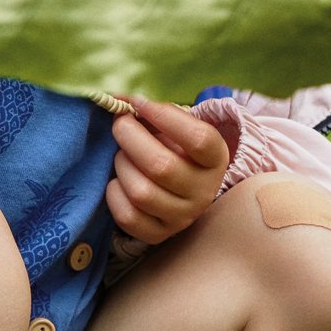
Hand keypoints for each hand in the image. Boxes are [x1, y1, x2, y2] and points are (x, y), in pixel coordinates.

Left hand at [104, 97, 230, 244]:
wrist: (175, 187)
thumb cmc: (172, 147)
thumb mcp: (174, 128)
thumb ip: (153, 110)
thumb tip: (118, 96)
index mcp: (215, 159)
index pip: (198, 139)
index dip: (164, 116)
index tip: (138, 101)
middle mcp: (204, 191)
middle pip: (161, 166)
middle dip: (131, 139)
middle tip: (120, 124)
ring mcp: (182, 217)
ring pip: (141, 192)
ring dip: (122, 166)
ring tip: (122, 155)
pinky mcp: (159, 234)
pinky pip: (127, 216)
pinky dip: (115, 193)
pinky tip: (118, 181)